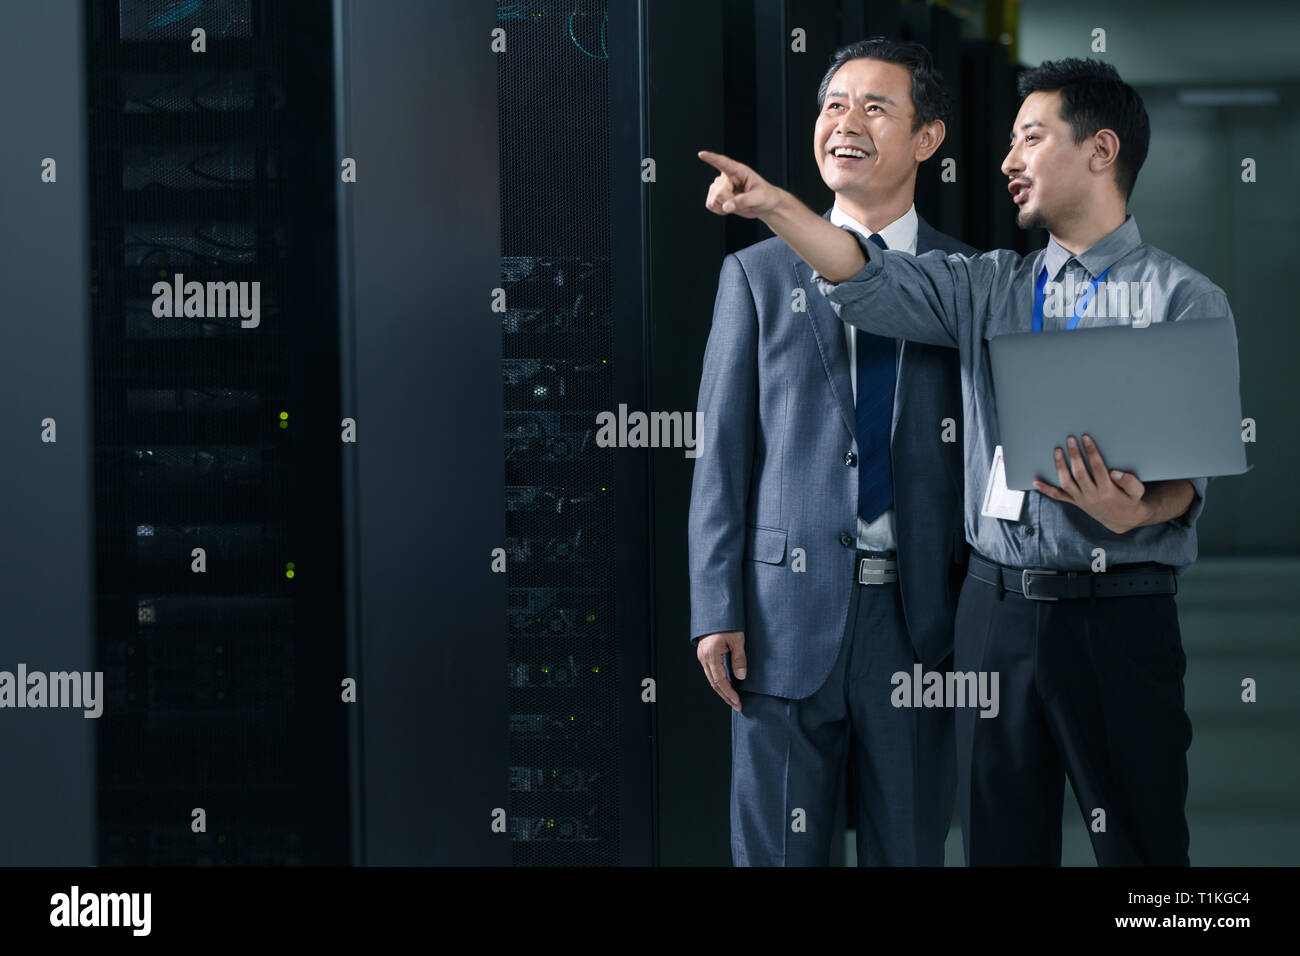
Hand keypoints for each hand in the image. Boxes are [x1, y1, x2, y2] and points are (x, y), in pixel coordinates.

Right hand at [696, 631, 746, 710]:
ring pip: (711, 679)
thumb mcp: (737, 640)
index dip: (729, 693)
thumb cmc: (727, 623)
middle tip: (737, 705)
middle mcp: (704, 657)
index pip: (720, 681)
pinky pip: (711, 672)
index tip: (737, 702)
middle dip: (726, 696)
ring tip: (733, 699)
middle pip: (714, 683)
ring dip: (722, 690)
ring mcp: (702, 656)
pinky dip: (719, 681)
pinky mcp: (704, 654)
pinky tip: (727, 686)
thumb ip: (739, 659)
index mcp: (711, 654)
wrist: (716, 611)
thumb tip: (741, 677)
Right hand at [698, 150, 782, 219]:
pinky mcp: (717, 197)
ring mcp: (720, 186)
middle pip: (718, 191)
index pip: (723, 163)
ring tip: (737, 203)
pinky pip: (710, 205)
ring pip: (713, 199)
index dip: (711, 158)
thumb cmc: (765, 196)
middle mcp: (727, 177)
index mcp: (739, 171)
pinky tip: (730, 207)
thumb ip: (743, 201)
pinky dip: (719, 210)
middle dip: (728, 200)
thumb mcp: (759, 197)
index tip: (701, 154)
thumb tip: (726, 206)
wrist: (764, 205)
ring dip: (724, 206)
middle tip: (742, 202)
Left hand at [1033, 434, 1151, 533]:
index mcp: (1108, 491)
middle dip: (1074, 455)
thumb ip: (1129, 481)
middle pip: (1079, 473)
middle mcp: (1092, 496)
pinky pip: (1058, 496)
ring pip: (1066, 483)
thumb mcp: (1137, 492)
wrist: (1122, 519)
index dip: (1091, 452)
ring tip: (1057, 450)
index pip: (1097, 468)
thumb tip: (1114, 471)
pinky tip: (1036, 481)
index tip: (1086, 438)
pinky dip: (1046, 490)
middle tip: (1070, 439)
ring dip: (1060, 466)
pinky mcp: (1075, 502)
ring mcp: (1081, 500)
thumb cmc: (1130, 500)